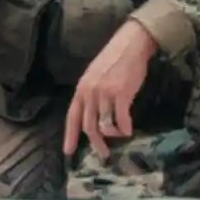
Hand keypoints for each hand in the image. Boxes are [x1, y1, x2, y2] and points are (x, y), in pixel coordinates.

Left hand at [62, 19, 157, 158]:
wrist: (130, 44)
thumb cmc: (114, 59)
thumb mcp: (94, 75)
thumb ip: (91, 94)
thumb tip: (92, 114)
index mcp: (81, 88)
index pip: (72, 116)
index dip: (70, 136)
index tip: (68, 152)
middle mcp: (90, 93)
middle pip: (88, 126)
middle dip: (95, 143)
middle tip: (103, 154)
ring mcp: (105, 94)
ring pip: (105, 125)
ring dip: (113, 136)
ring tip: (120, 136)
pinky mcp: (121, 94)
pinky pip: (121, 120)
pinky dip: (125, 128)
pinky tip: (129, 130)